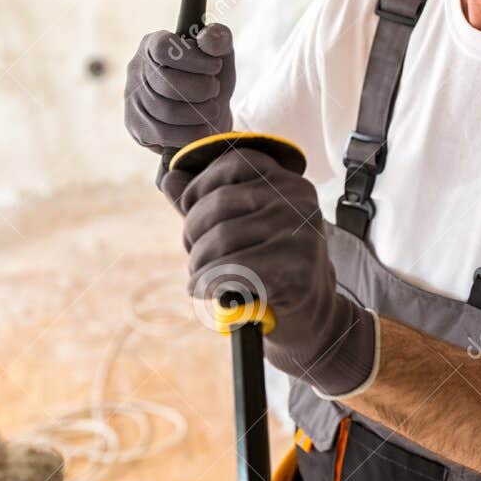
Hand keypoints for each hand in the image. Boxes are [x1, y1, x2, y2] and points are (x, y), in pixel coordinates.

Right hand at [124, 23, 234, 153]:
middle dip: (202, 89)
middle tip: (215, 90)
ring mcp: (132, 98)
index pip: (164, 48)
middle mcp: (136, 69)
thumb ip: (219, 39)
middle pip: (168, 83)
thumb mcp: (220, 54)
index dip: (193, 59)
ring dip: (200, 112)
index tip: (215, 66)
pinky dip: (191, 133)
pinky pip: (163, 133)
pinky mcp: (135, 125)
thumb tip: (207, 38)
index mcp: (152, 44)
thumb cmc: (209, 78)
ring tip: (213, 109)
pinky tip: (205, 128)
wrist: (203, 113)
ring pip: (166, 111)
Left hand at [163, 148, 376, 397]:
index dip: (200, 186)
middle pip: (220, 202)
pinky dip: (207, 283)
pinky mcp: (296, 268)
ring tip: (201, 277)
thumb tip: (169, 178)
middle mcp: (298, 199)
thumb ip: (205, 201)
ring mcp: (300, 232)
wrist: (312, 318)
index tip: (191, 212)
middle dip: (193, 233)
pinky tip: (204, 291)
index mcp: (288, 181)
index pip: (233, 163)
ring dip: (198, 264)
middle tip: (196, 257)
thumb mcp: (240, 228)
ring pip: (221, 238)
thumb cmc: (271, 268)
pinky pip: (231, 270)